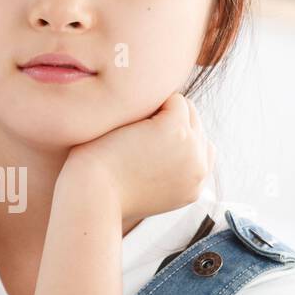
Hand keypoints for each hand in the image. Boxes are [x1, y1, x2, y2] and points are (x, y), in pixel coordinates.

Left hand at [62, 92, 215, 226]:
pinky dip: (151, 103)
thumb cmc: (106, 190)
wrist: (92, 194)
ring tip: (131, 131)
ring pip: (187, 110)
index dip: (177, 139)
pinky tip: (130, 121)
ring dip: (160, 112)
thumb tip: (167, 144)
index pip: (203, 150)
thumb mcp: (145, 188)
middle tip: (133, 136)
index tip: (147, 144)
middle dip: (168, 123)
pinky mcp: (176, 129)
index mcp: (194, 188)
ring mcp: (191, 149)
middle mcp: (199, 170)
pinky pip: (174, 99)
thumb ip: (165, 170)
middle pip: (195, 126)